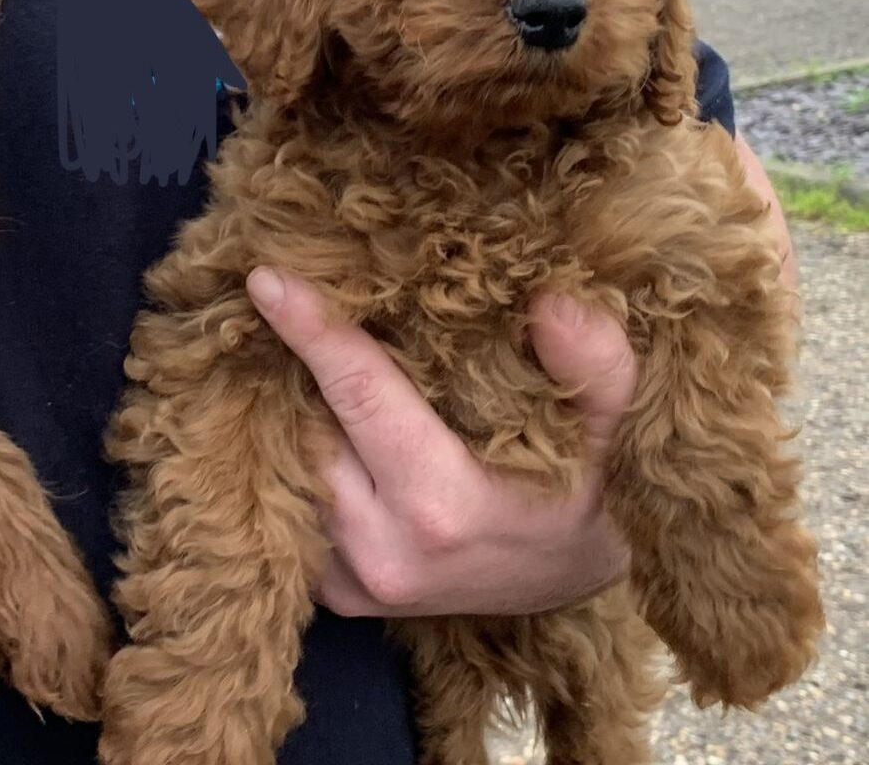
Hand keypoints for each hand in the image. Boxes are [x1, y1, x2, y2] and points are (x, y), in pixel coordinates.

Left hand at [246, 269, 636, 616]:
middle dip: (295, 368)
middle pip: (309, 428)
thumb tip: (549, 303)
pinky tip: (317, 424)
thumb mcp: (606, 430)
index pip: (360, 395)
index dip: (315, 331)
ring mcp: (349, 578)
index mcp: (443, 505)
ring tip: (297, 363)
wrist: (563, 591)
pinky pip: (294, 506)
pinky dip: (299, 459)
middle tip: (291, 307)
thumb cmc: (578, 495)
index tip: (268, 280)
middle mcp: (382, 548)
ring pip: (290, 468)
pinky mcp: (333, 593)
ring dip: (292, 414)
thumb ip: (593, 367)